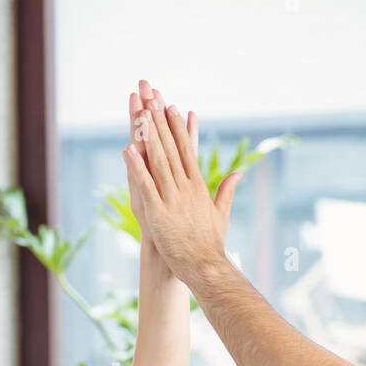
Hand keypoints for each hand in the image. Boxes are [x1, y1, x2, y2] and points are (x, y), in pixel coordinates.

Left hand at [123, 80, 240, 281]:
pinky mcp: (158, 213)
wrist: (204, 266)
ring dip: (148, 137)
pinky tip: (127, 149)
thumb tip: (238, 173)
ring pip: (158, 162)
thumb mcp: (221, 213)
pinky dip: (136, 167)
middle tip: (152, 99)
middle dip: (161, 123)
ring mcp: (172, 200)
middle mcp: (186, 188)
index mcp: (199, 187)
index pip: (186, 151)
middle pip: (171, 150)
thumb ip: (227, 191)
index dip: (178, 128)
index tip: (171, 108)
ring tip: (140, 114)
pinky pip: (145, 185)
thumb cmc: (211, 244)